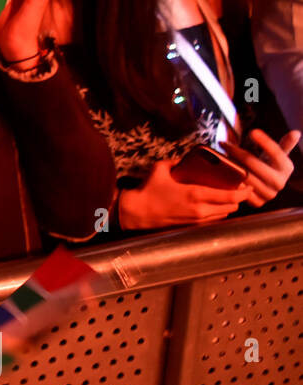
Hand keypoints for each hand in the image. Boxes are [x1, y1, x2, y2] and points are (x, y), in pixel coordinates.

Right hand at [118, 159, 250, 229]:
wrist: (136, 212)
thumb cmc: (148, 190)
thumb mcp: (161, 168)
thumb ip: (176, 161)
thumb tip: (186, 158)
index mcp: (195, 194)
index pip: (230, 196)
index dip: (243, 192)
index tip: (247, 185)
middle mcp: (200, 209)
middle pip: (231, 207)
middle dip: (239, 199)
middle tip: (239, 189)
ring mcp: (196, 220)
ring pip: (223, 215)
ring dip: (229, 206)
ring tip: (228, 197)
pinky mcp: (191, 226)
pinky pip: (213, 220)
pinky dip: (218, 213)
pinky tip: (214, 206)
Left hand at [222, 129, 300, 206]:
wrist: (264, 186)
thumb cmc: (268, 165)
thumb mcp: (277, 155)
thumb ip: (285, 144)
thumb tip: (296, 133)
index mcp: (287, 168)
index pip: (276, 153)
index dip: (265, 142)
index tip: (253, 131)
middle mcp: (280, 182)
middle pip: (256, 164)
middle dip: (238, 153)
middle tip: (225, 144)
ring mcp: (269, 194)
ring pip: (246, 177)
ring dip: (231, 165)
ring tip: (220, 156)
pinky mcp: (257, 203)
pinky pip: (240, 190)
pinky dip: (230, 180)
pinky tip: (222, 172)